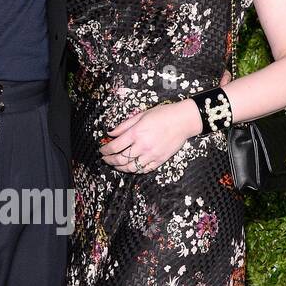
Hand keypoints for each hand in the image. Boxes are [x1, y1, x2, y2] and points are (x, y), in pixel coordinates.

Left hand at [100, 67, 230, 172]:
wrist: (183, 121)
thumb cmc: (163, 115)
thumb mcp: (141, 115)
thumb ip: (124, 125)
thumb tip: (111, 133)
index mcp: (136, 133)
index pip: (115, 147)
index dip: (105, 151)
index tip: (102, 151)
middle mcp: (142, 146)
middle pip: (120, 159)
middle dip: (110, 161)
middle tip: (105, 160)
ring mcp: (151, 155)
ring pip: (131, 168)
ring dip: (120, 168)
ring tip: (116, 165)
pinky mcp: (160, 160)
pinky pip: (144, 169)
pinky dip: (136, 170)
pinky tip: (131, 167)